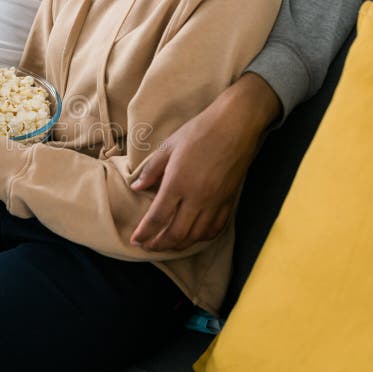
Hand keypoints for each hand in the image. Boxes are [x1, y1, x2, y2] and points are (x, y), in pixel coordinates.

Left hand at [130, 73, 281, 250]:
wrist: (237, 124)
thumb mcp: (169, 146)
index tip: (135, 241)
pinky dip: (202, 237)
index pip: (157, 218)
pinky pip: (215, 228)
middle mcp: (197, 197)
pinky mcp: (230, 201)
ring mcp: (215, 201)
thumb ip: (152, 170)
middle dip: (160, 245)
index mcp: (177, 183)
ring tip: (168, 244)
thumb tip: (137, 187)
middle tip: (149, 247)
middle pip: (176, 233)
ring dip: (180, 244)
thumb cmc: (200, 131)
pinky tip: (194, 236)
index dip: (145, 233)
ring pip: (196, 235)